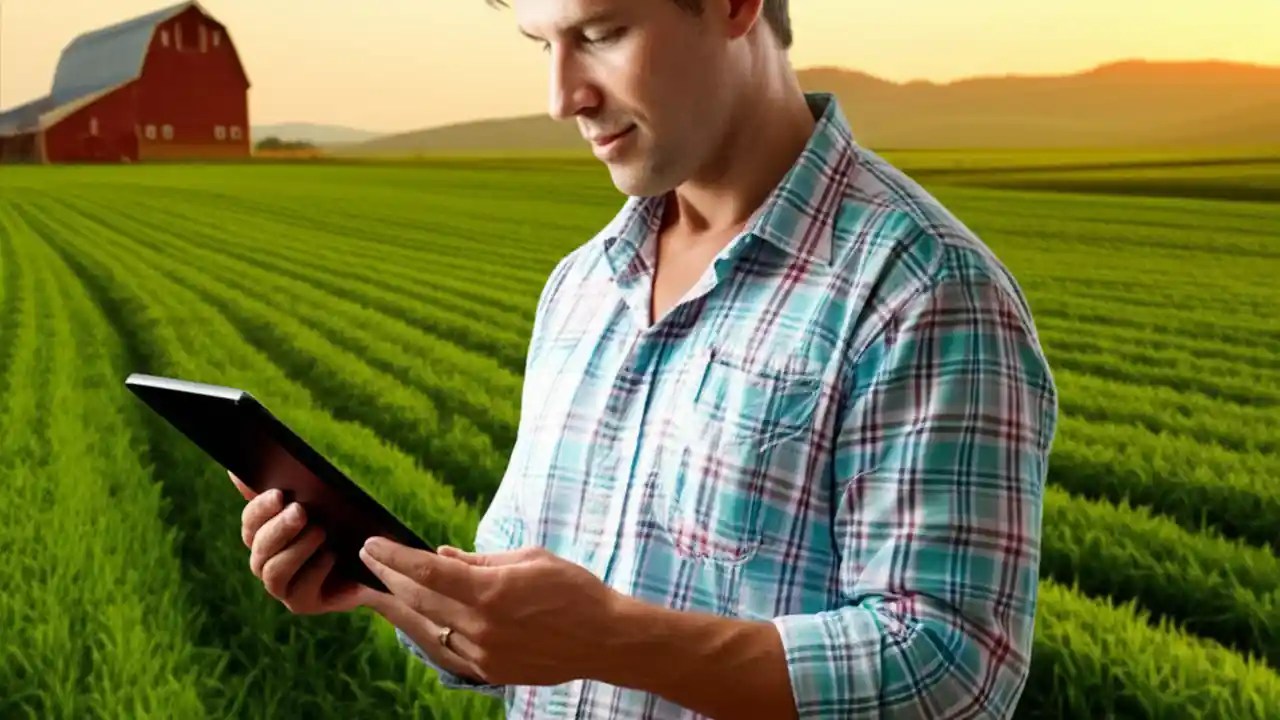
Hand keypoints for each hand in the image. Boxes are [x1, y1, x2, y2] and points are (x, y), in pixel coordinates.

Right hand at [231, 471, 376, 614]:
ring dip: (295, 549)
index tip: (279, 494)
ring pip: (273, 570)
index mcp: (265, 533)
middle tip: (300, 511)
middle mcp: (266, 561)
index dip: (260, 508)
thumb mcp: (319, 504)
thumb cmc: (342, 527)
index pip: (250, 521)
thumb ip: (284, 489)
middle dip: (279, 527)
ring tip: (320, 532)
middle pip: (257, 546)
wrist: (374, 563)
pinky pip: (298, 590)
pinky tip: (330, 556)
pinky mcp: (301, 603)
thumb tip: (237, 473)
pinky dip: (314, 570)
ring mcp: (282, 585)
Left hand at [358, 539, 624, 686]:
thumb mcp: (531, 559)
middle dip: (389, 575)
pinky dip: (432, 624)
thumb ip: (482, 560)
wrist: (605, 639)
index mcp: (490, 591)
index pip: (426, 571)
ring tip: (386, 583)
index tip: (371, 543)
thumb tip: (442, 556)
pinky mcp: (488, 669)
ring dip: (404, 602)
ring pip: (428, 624)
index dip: (393, 556)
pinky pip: (449, 644)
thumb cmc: (574, 590)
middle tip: (370, 557)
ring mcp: (482, 652)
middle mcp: (480, 625)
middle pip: (418, 598)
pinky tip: (425, 612)